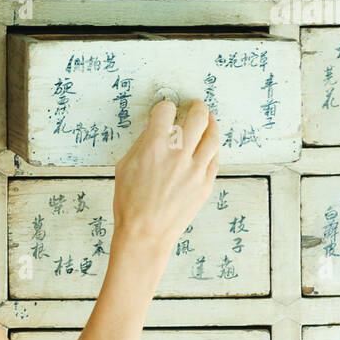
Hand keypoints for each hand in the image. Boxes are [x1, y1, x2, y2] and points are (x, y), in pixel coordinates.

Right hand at [111, 99, 219, 255]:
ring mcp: (195, 170)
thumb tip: (151, 126)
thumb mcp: (124, 168)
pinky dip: (212, 146)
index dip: (164, 107)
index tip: (165, 110)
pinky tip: (208, 144)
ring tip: (208, 119)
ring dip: (211, 122)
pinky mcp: (205, 183)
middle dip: (196, 107)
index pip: (165, 111)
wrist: (145, 233)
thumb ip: (140, 143)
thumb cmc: (129, 203)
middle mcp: (177, 155)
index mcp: (153, 148)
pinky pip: (215, 157)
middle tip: (195, 106)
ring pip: (212, 135)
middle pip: (197, 117)